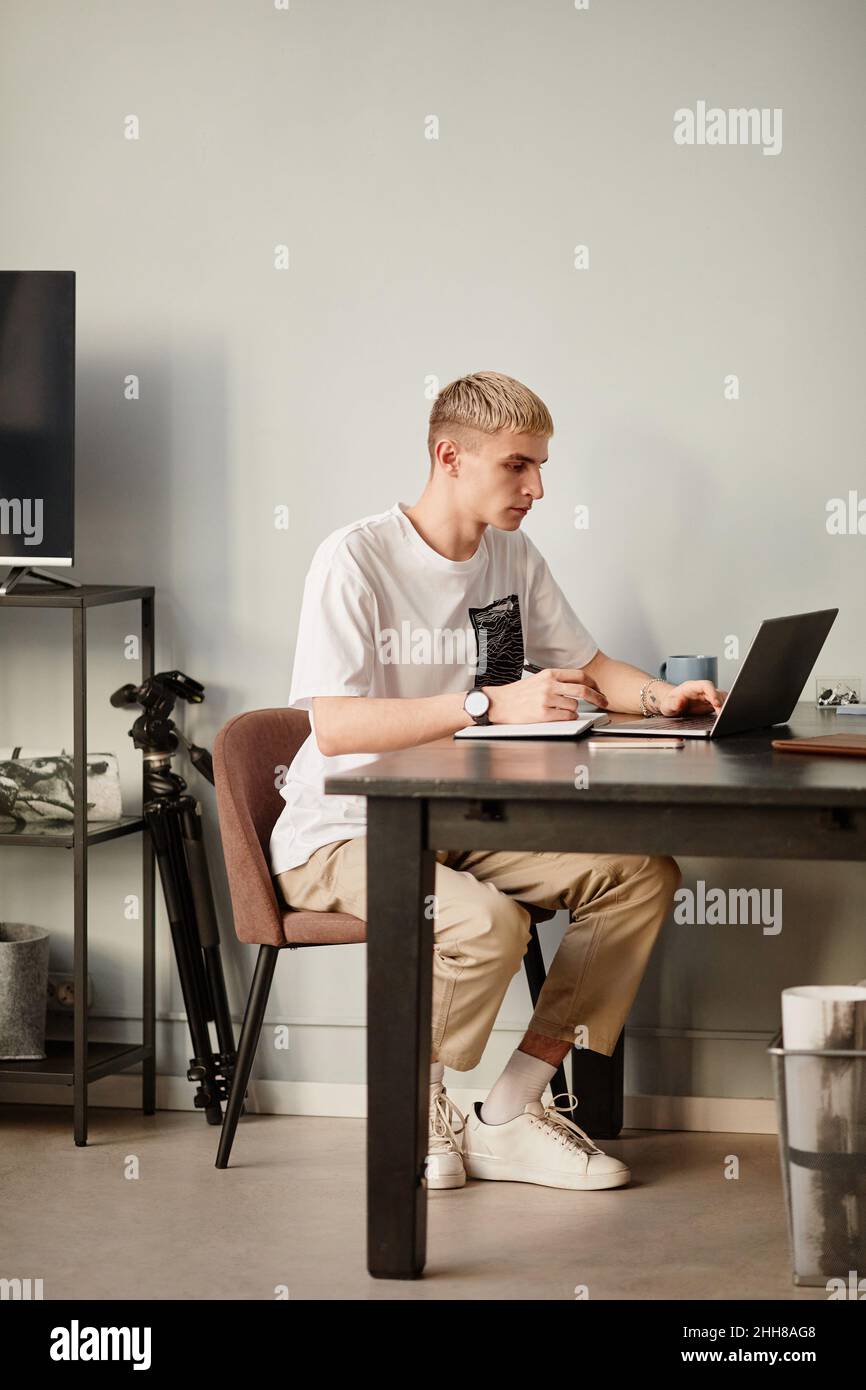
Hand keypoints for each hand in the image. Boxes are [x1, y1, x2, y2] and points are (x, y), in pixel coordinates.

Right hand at [482, 667, 608, 723]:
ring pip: (575, 706)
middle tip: (604, 702)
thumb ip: (556, 681)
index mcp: (549, 674)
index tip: (599, 689)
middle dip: (598, 697)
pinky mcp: (543, 714)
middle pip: (583, 690)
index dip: (593, 683)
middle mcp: (549, 685)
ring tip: (561, 710)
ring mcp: (547, 699)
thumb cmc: (516, 694)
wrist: (498, 703)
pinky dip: (567, 718)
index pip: (579, 675)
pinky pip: (566, 716)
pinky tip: (558, 716)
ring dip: (574, 710)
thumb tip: (578, 687)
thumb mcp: (537, 680)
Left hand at [658, 680, 727, 716]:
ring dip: (725, 706)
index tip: (716, 703)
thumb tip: (680, 701)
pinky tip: (723, 718)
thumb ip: (673, 703)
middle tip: (722, 714)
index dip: (713, 693)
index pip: (706, 685)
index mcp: (692, 687)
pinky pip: (721, 705)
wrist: (670, 705)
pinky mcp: (710, 704)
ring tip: (724, 717)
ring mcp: (707, 697)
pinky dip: (724, 710)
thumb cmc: (669, 703)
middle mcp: (701, 691)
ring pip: (721, 698)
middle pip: (717, 692)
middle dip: (722, 702)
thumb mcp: (667, 705)